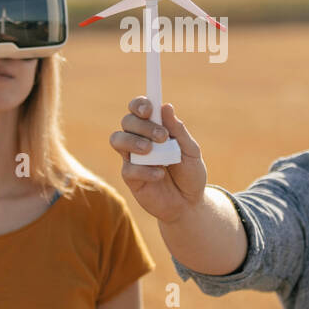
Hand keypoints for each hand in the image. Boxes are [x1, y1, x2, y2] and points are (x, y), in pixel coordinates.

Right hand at [110, 97, 206, 223]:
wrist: (190, 204)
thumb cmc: (190, 174)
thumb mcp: (191, 151)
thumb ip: (178, 131)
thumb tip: (165, 106)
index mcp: (154, 128)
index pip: (139, 109)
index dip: (139, 104)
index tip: (149, 109)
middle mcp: (139, 139)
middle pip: (127, 121)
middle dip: (142, 126)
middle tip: (163, 137)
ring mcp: (133, 158)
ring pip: (117, 139)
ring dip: (133, 141)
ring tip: (151, 150)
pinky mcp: (131, 178)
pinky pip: (129, 168)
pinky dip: (144, 170)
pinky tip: (160, 174)